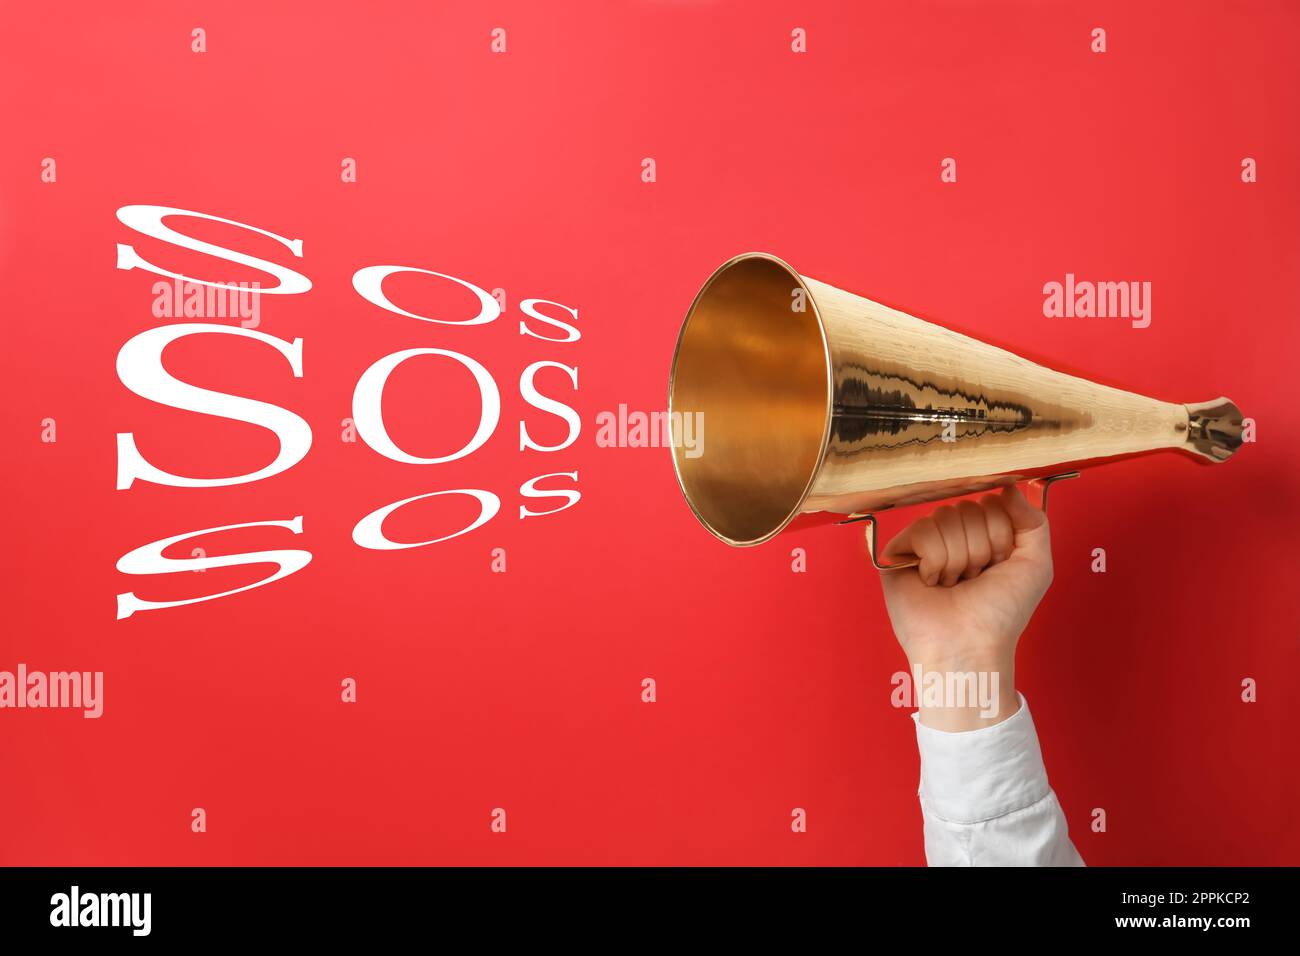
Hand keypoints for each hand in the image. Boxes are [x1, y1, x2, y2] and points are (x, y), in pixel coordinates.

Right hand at [878, 485, 1052, 730]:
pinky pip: (920, 530)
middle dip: (978, 549)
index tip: (998, 565)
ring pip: (944, 518)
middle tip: (973, 579)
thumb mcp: (1035, 565)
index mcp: (983, 535)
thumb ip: (1033, 521)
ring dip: (956, 559)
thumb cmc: (1001, 614)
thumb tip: (1009, 485)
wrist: (969, 646)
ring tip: (952, 585)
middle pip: (967, 509)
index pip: (992, 503)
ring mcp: (923, 543)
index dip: (1000, 536)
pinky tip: (931, 582)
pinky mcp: (898, 554)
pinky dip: (933, 561)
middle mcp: (952, 536)